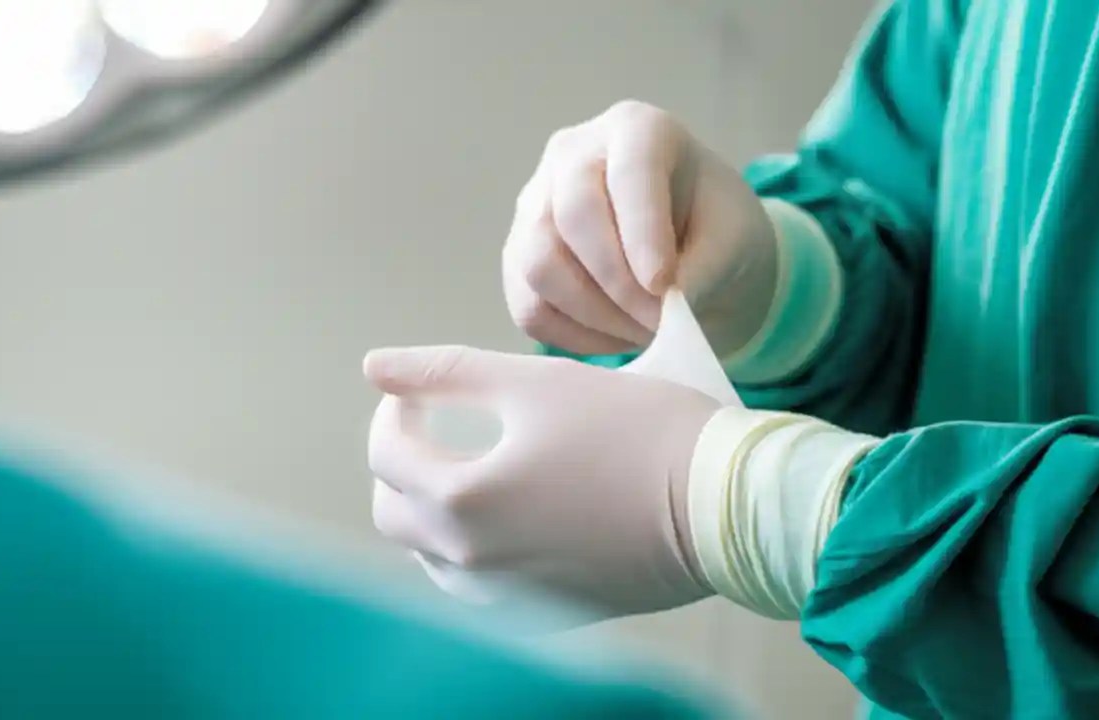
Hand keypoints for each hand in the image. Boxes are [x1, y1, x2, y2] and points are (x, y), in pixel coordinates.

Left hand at [365, 345, 719, 620]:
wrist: (725, 503)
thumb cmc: (638, 431)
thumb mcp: (535, 382)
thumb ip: (446, 371)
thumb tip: (373, 366)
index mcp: (462, 501)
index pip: (385, 454)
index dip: (395, 410)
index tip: (422, 393)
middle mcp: (474, 561)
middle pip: (394, 513)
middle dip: (401, 465)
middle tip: (436, 429)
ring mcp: (511, 598)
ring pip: (430, 559)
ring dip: (429, 513)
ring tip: (468, 472)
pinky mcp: (549, 615)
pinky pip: (477, 593)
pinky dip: (469, 554)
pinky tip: (505, 521)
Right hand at [503, 100, 777, 356]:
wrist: (689, 249)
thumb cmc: (714, 229)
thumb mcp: (736, 239)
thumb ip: (707, 266)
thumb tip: (664, 304)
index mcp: (636, 128)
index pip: (629, 173)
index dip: (643, 233)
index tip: (665, 287)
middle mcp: (572, 153)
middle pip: (572, 217)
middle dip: (618, 283)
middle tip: (661, 322)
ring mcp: (535, 203)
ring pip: (538, 265)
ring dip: (594, 314)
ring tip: (643, 330)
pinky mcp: (518, 255)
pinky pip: (529, 306)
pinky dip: (573, 335)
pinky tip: (615, 336)